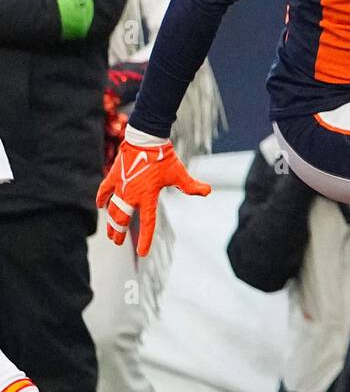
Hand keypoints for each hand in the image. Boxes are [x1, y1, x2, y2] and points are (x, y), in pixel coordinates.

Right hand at [96, 138, 210, 256]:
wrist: (146, 138)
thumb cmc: (163, 157)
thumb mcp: (179, 173)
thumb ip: (192, 185)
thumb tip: (208, 191)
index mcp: (148, 196)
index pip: (147, 223)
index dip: (145, 239)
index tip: (142, 253)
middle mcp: (132, 194)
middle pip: (123, 219)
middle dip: (119, 232)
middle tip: (117, 242)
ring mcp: (120, 185)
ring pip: (112, 209)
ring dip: (111, 222)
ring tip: (110, 232)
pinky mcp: (113, 175)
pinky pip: (104, 190)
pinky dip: (101, 199)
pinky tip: (100, 206)